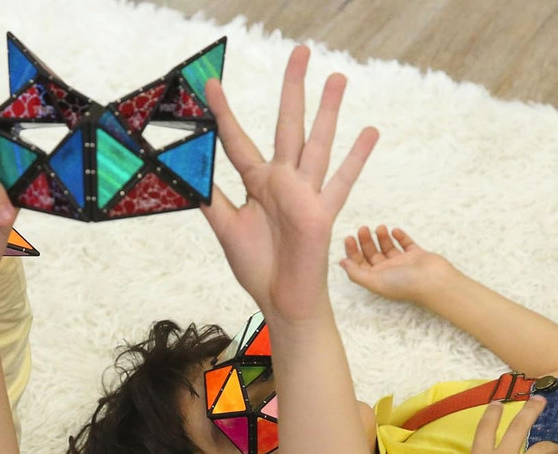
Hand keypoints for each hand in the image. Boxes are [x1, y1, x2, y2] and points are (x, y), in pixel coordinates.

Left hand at [202, 45, 377, 324]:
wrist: (281, 298)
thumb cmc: (257, 266)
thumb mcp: (226, 227)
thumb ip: (210, 198)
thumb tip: (187, 174)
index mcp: (257, 183)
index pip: (237, 141)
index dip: (223, 114)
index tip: (212, 85)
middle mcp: (282, 182)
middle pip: (287, 127)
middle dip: (293, 90)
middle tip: (300, 51)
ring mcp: (305, 195)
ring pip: (317, 144)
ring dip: (328, 112)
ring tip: (337, 77)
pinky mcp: (321, 213)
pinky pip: (341, 181)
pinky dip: (356, 158)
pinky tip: (370, 131)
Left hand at [340, 225, 453, 303]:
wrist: (434, 281)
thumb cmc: (404, 284)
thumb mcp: (374, 281)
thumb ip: (356, 273)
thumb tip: (341, 263)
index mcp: (376, 279)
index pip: (359, 264)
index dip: (352, 252)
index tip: (349, 238)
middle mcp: (388, 272)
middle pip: (372, 254)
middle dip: (365, 241)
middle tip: (363, 228)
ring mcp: (403, 263)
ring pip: (387, 247)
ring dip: (382, 237)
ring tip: (380, 227)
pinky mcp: (416, 255)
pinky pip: (406, 243)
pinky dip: (400, 236)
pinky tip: (395, 230)